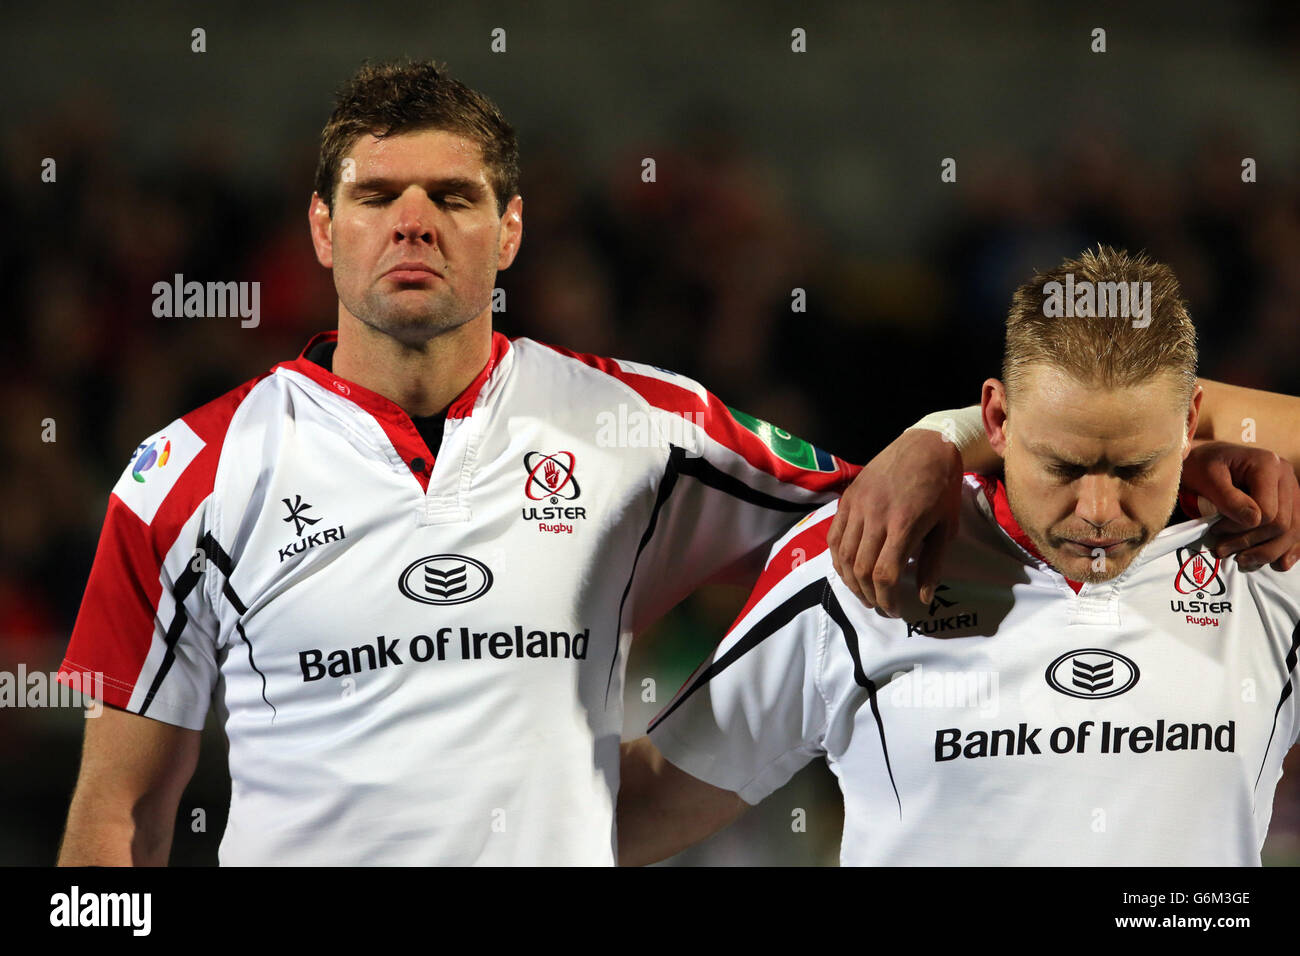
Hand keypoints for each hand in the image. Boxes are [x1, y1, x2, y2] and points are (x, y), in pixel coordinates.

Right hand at [829, 429, 962, 615]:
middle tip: (879, 606)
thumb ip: (932, 563)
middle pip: (861, 569)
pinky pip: (834, 536)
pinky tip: (847, 570)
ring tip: (863, 593)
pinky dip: (837, 558)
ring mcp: (858, 506)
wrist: (925, 445)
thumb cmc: (942, 486)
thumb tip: (924, 597)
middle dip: (869, 595)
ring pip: (843, 555)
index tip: (895, 610)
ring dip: (850, 581)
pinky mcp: (848, 498)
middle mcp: (876, 516)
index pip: (885, 573)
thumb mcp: (946, 526)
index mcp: (904, 524)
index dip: (887, 599)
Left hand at [1181, 441, 1299, 571]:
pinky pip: (1298, 528)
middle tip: (1222, 551)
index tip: (1215, 531)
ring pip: (1293, 530)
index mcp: (1268, 464)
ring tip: (1241, 560)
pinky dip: (1289, 548)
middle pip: (1283, 523)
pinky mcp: (1290, 501)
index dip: (1242, 529)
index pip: (1268, 511)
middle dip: (1252, 543)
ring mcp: (1292, 489)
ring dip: (1268, 551)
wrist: (1206, 458)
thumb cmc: (1202, 465)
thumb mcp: (1207, 477)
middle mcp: (1286, 475)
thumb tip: (1253, 522)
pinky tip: (1280, 563)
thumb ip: (1229, 498)